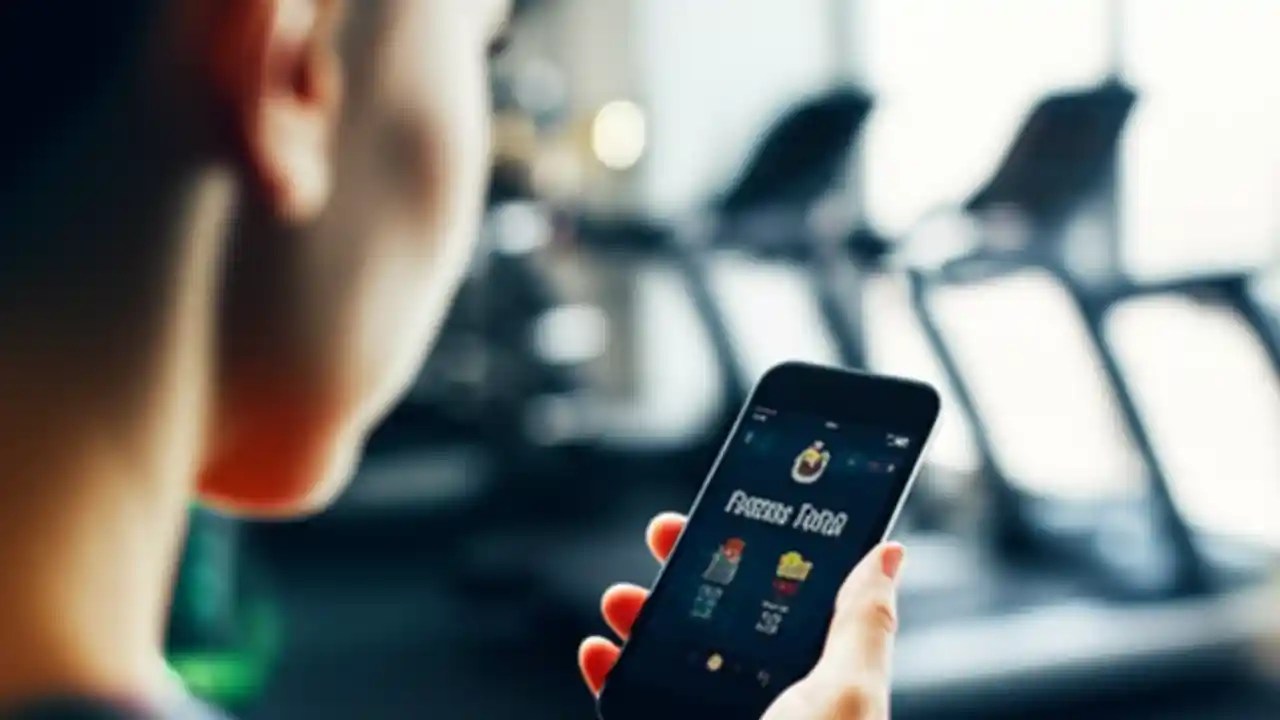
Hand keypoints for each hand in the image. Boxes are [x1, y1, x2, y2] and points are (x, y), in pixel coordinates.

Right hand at [578, 513, 905, 718]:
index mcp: (819, 681)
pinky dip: (610, 673)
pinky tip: (599, 652)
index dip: (765, 547)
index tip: (734, 509)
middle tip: (665, 536)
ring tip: (622, 598)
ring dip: (641, 616)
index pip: (792, 597)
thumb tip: (889, 554)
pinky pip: (634, 703)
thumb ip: (862, 627)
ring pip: (673, 654)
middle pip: (725, 617)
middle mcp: (770, 702)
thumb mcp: (846, 701)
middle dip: (690, 570)